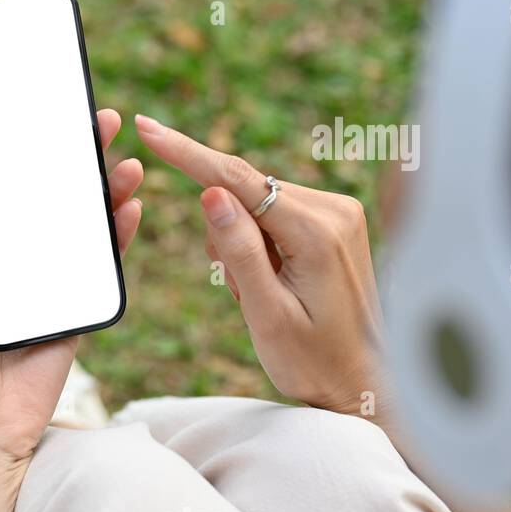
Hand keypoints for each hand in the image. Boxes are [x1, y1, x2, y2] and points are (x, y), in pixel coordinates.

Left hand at [0, 109, 142, 471]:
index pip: (1, 191)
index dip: (23, 152)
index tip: (43, 113)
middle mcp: (12, 267)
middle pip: (48, 201)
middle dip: (75, 161)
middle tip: (96, 121)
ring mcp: (46, 288)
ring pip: (81, 229)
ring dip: (104, 193)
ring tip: (124, 160)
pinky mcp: (75, 314)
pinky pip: (101, 269)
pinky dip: (118, 237)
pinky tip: (130, 207)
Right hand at [135, 114, 384, 416]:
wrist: (362, 382)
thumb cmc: (313, 360)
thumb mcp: (265, 314)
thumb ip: (238, 252)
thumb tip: (210, 194)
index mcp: (317, 231)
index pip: (237, 180)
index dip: (186, 154)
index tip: (148, 129)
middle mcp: (334, 209)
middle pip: (244, 195)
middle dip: (225, 236)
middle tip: (245, 293)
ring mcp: (339, 212)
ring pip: (256, 206)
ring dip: (244, 246)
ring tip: (267, 294)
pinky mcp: (335, 220)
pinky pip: (275, 215)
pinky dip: (261, 245)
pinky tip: (279, 282)